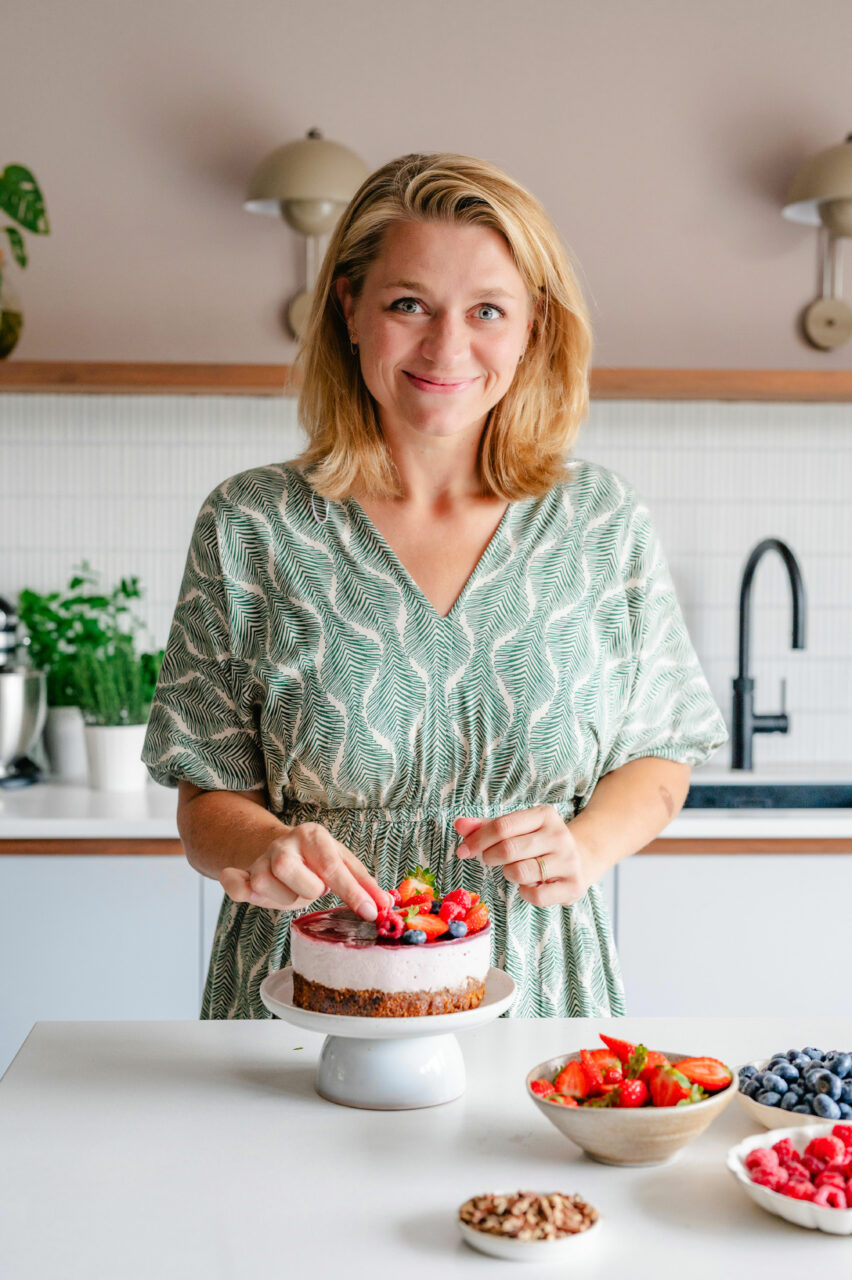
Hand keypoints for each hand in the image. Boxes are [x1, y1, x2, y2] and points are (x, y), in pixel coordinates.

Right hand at [220, 822, 390, 920]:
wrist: (282, 848)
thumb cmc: (318, 861)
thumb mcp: (344, 863)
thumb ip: (364, 884)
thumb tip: (386, 905)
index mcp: (312, 835)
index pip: (333, 867)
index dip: (353, 893)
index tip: (371, 913)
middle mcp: (284, 843)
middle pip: (293, 874)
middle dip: (308, 890)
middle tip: (313, 888)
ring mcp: (260, 859)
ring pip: (267, 886)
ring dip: (286, 898)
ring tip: (293, 891)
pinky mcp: (244, 875)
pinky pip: (235, 885)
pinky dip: (239, 889)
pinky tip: (249, 890)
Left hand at [454, 805, 589, 906]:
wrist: (581, 857)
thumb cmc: (538, 842)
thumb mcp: (516, 828)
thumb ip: (486, 826)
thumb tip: (460, 824)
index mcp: (544, 815)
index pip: (502, 826)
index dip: (477, 840)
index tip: (463, 851)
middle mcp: (559, 835)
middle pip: (509, 849)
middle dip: (490, 857)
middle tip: (488, 860)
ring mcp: (569, 861)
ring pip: (520, 872)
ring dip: (508, 874)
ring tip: (514, 869)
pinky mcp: (573, 885)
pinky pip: (535, 895)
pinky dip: (524, 892)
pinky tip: (528, 885)